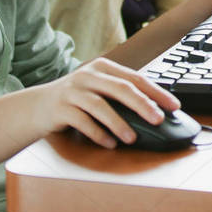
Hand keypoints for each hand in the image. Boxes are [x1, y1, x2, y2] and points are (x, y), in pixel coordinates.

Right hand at [33, 57, 180, 147]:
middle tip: (158, 119)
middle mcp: (88, 75)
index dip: (156, 92)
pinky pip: (82, 121)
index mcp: (103, 68)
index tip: (174, 106)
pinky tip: (109, 144)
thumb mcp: (99, 90)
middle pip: (120, 88)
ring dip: (119, 123)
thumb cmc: (76, 99)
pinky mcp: (60, 108)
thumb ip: (122, 95)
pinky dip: (97, 133)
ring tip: (132, 138)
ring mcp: (73, 91)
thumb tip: (156, 111)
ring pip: (100, 106)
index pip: (135, 78)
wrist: (36, 106)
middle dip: (142, 104)